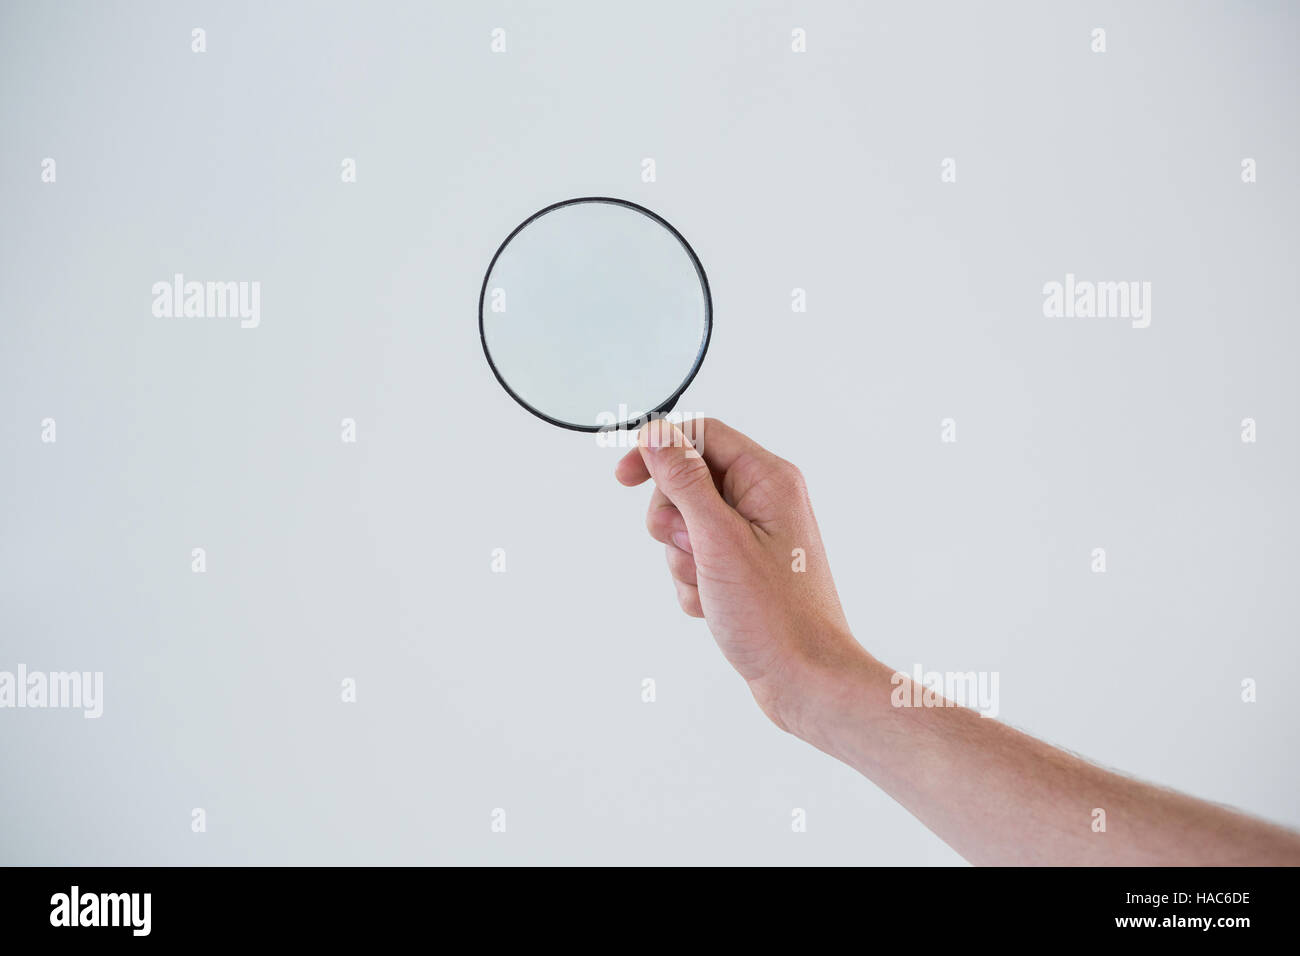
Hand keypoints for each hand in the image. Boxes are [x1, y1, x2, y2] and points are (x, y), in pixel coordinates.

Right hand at [615, 417, 869, 732]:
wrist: (806, 681)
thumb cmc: (774, 615)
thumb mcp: (717, 540)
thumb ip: (684, 481)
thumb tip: (657, 434)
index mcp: (768, 480)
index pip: (701, 435)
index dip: (658, 451)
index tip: (623, 478)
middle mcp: (765, 500)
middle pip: (688, 481)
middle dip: (672, 520)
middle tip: (689, 550)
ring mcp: (755, 536)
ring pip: (686, 525)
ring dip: (681, 559)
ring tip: (707, 587)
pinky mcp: (744, 569)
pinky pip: (696, 560)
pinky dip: (693, 583)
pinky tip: (713, 607)